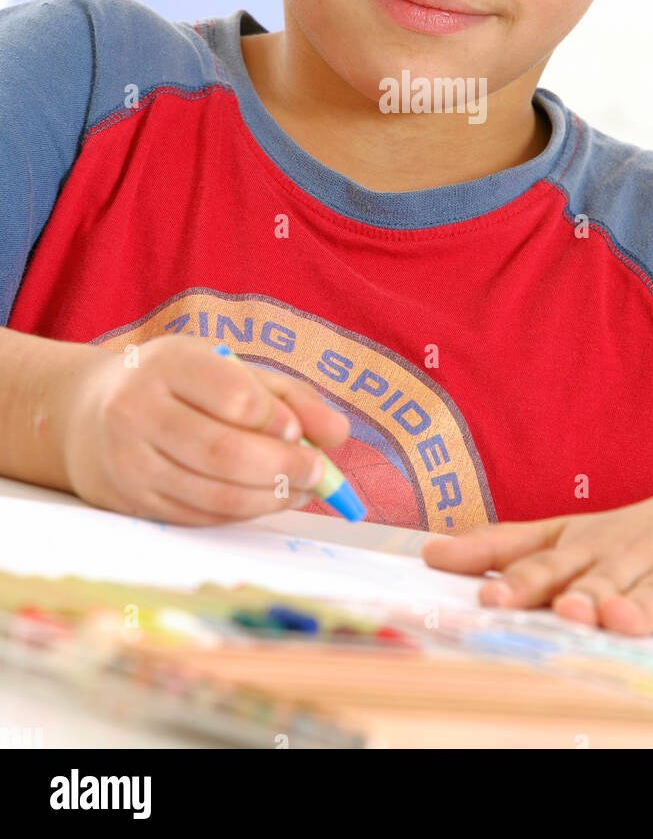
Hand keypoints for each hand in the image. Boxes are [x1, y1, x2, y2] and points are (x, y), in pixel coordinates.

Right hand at [63, 335, 349, 525]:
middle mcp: (139, 411)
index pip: (231, 395)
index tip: (298, 430)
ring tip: (301, 488)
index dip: (274, 418)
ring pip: (213, 493)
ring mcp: (130, 461)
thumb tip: (340, 434)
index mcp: (168, 364)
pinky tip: (266, 499)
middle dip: (282, 466)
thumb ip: (288, 395)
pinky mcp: (132, 502)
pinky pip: (199, 516)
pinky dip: (242, 513)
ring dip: (269, 497)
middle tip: (318, 472)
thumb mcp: (226, 368)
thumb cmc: (175, 384)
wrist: (86, 413)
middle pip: (223, 452)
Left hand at [422, 473, 652, 639]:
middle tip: (561, 610)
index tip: (489, 599)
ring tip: (614, 619)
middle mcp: (630, 558)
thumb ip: (502, 547)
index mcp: (589, 546)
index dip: (520, 583)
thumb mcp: (569, 534)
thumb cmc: (634, 533)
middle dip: (580, 596)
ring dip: (635, 607)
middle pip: (601, 581)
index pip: (548, 565)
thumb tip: (430, 553)